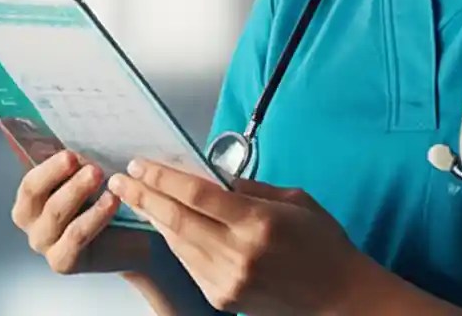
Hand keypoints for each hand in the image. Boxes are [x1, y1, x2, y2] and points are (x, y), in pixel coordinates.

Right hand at [10, 150, 133, 273]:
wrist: (129, 240)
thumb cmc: (102, 202)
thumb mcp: (86, 178)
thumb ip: (76, 165)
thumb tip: (78, 148)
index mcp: (31, 200)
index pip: (30, 183)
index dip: (49, 168)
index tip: (71, 154)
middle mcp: (32, 223)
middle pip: (35, 197)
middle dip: (60, 176)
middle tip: (91, 166)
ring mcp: (44, 244)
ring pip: (55, 214)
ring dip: (77, 192)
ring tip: (102, 176)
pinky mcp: (61, 261)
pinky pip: (75, 236)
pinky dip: (94, 215)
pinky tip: (112, 201)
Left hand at [108, 160, 366, 315]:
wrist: (339, 298)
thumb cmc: (323, 246)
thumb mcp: (294, 202)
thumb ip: (249, 189)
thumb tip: (211, 175)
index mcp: (258, 223)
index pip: (197, 195)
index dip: (163, 177)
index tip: (141, 163)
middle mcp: (239, 254)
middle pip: (176, 219)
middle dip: (143, 195)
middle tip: (121, 178)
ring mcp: (228, 280)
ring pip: (178, 242)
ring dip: (153, 217)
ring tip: (135, 196)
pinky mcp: (223, 297)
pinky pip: (189, 262)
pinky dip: (174, 240)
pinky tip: (165, 224)